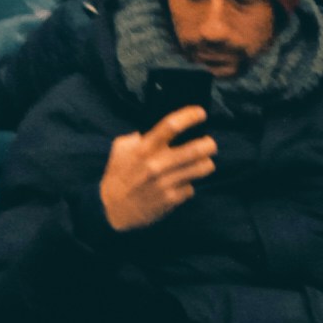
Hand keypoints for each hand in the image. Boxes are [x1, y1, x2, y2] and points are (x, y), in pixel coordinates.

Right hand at [99, 107, 214, 233]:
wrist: (113, 209)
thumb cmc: (118, 175)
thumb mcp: (120, 149)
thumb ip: (136, 137)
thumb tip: (153, 131)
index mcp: (144, 149)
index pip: (170, 126)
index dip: (189, 116)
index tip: (200, 113)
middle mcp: (156, 165)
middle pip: (194, 149)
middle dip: (208, 144)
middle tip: (209, 144)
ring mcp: (165, 183)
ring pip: (200, 169)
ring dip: (206, 164)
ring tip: (204, 162)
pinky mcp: (171, 199)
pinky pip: (191, 188)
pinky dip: (189, 184)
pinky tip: (183, 183)